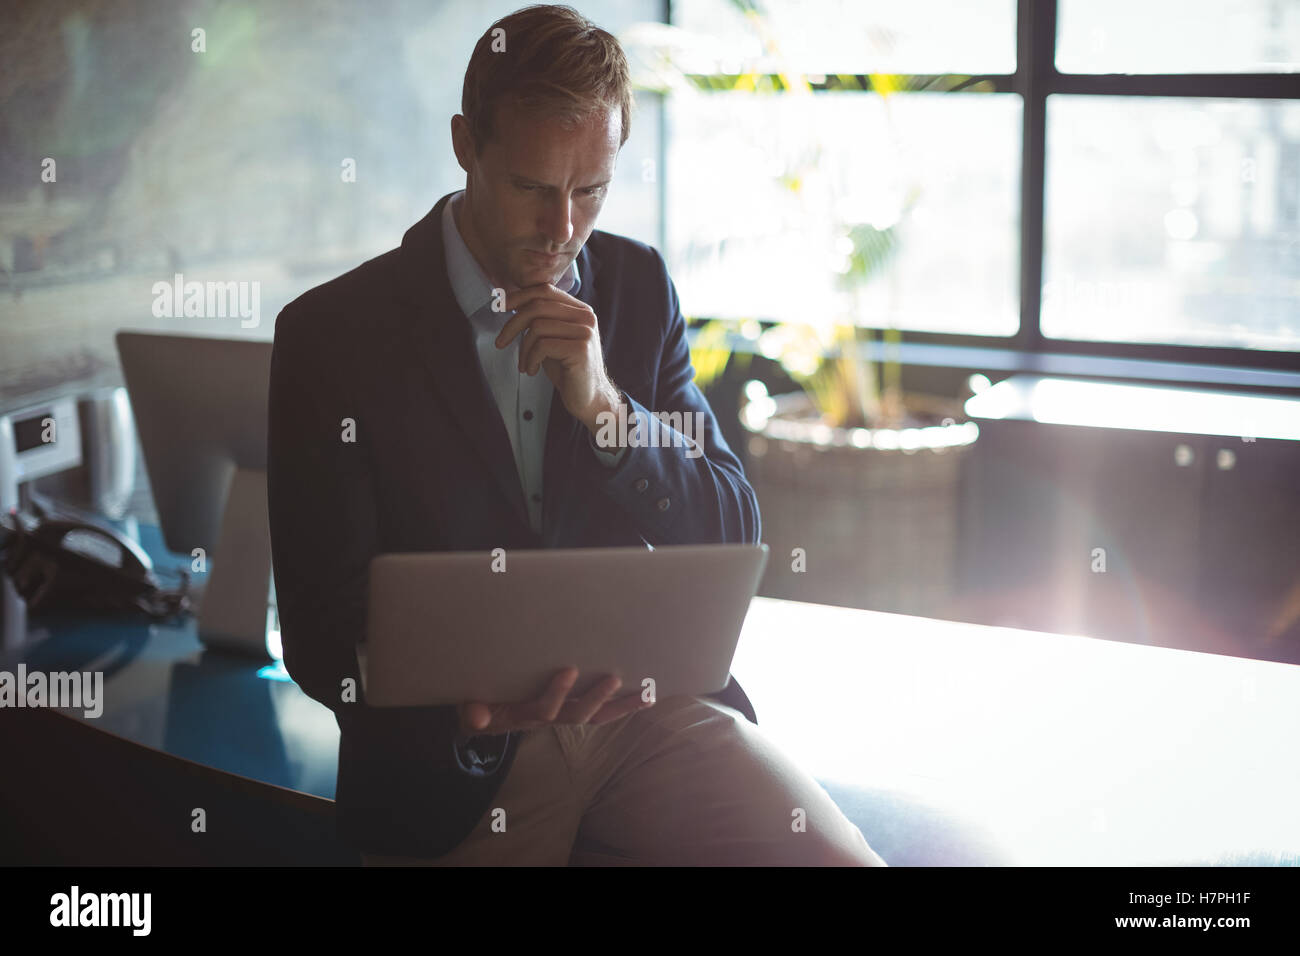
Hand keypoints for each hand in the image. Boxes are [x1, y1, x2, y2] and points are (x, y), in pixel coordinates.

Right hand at [456, 666, 652, 735]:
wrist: (485, 716)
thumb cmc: (480, 703)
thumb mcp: (470, 706)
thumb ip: (473, 711)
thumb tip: (477, 715)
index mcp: (524, 714)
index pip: (544, 709)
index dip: (557, 693)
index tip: (568, 670)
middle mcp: (549, 716)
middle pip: (578, 715)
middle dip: (596, 698)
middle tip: (613, 679)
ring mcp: (564, 713)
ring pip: (597, 715)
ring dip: (622, 706)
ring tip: (646, 693)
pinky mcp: (574, 706)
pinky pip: (603, 710)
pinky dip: (625, 705)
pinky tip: (647, 695)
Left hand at [495, 283, 621, 433]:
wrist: (588, 398)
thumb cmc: (568, 369)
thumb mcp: (552, 339)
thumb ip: (540, 320)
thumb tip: (512, 304)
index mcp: (579, 310)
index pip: (545, 290)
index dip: (519, 296)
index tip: (501, 307)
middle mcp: (585, 317)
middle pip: (538, 306)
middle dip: (512, 325)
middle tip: (501, 342)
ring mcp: (585, 332)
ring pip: (537, 327)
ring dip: (523, 349)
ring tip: (525, 364)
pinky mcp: (580, 349)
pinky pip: (542, 345)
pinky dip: (531, 359)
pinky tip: (533, 370)